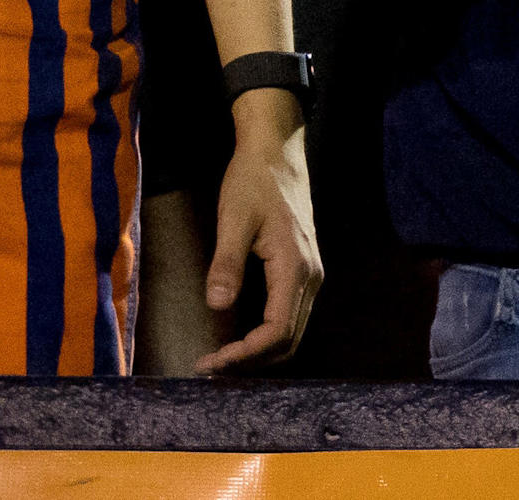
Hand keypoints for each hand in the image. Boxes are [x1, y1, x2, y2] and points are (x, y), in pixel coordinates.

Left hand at [192, 98, 319, 371]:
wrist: (278, 153)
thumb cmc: (254, 182)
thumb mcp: (235, 219)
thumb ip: (227, 263)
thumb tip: (218, 306)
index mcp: (295, 266)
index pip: (277, 330)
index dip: (245, 354)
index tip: (209, 361)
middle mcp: (309, 275)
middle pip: (289, 339)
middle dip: (251, 361)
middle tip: (209, 367)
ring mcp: (309, 273)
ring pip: (292, 330)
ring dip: (259, 351)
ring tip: (221, 358)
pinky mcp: (302, 269)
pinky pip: (289, 315)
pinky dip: (266, 335)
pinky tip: (240, 336)